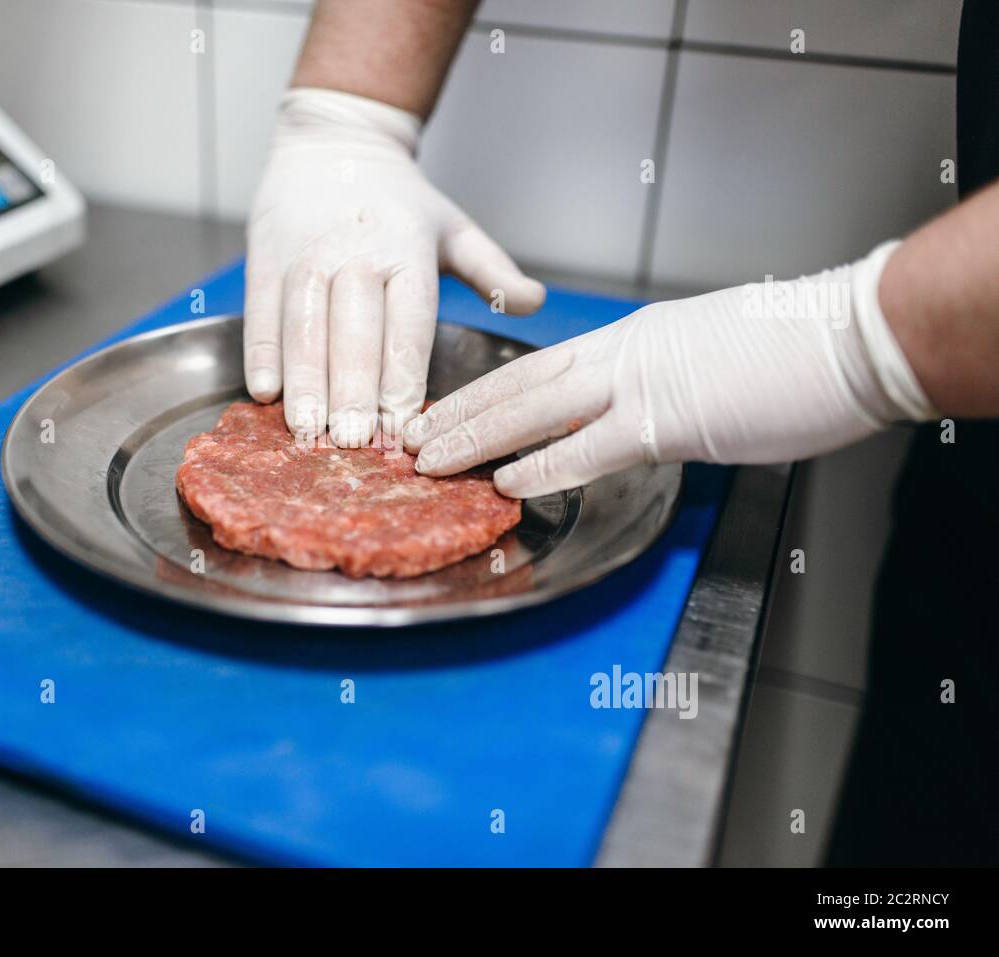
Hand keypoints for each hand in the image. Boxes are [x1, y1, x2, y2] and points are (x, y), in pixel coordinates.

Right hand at [244, 87, 544, 446]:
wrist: (334, 141)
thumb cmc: (399, 201)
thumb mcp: (453, 228)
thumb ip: (491, 271)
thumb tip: (534, 302)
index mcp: (407, 250)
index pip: (407, 323)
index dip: (402, 376)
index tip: (402, 424)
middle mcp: (355, 253)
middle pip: (353, 329)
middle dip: (352, 388)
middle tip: (351, 440)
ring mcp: (306, 256)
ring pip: (304, 325)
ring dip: (304, 380)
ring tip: (307, 429)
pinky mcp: (266, 260)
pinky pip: (262, 312)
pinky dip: (262, 352)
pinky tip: (264, 391)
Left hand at [403, 243, 936, 497]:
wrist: (848, 336)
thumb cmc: (790, 349)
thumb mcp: (705, 359)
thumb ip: (659, 385)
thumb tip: (637, 415)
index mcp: (631, 342)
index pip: (540, 368)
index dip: (486, 394)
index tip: (446, 412)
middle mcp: (623, 355)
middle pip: (520, 384)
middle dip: (460, 414)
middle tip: (411, 438)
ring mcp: (641, 384)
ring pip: (537, 408)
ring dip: (479, 437)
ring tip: (431, 460)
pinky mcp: (670, 419)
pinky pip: (592, 446)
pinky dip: (545, 464)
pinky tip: (507, 481)